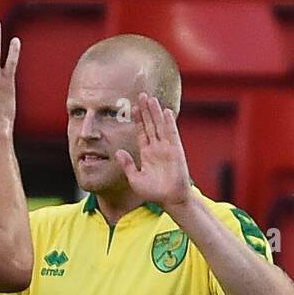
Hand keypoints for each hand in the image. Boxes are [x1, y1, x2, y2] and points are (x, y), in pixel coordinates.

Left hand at [115, 94, 192, 212]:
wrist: (170, 199)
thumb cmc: (153, 192)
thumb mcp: (135, 179)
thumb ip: (127, 165)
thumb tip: (117, 152)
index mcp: (147, 154)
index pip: (141, 132)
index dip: (137, 120)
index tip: (132, 107)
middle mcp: (157, 148)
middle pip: (150, 124)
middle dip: (146, 110)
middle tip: (141, 95)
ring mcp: (166, 148)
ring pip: (160, 125)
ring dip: (155, 112)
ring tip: (150, 98)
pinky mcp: (175, 150)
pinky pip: (171, 133)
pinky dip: (168, 122)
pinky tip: (165, 111)